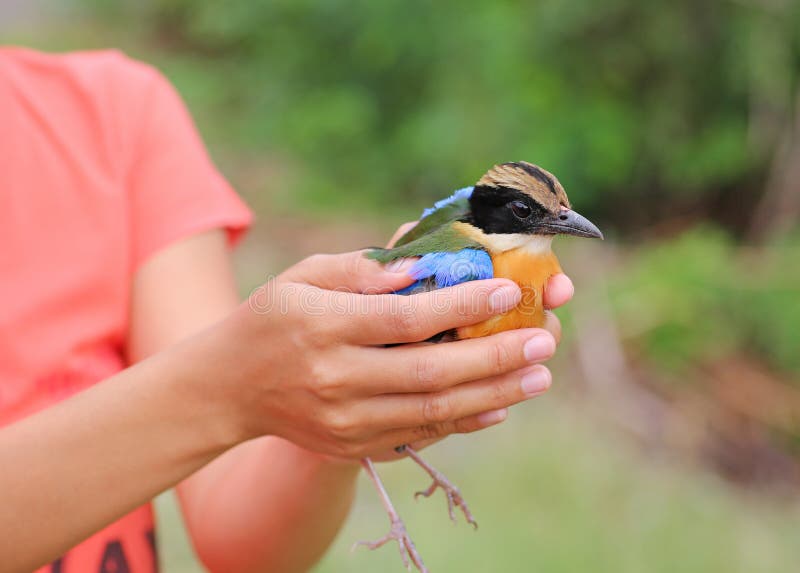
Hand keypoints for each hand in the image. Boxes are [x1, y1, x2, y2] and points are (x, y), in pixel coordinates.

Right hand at [203, 242, 569, 461]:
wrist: (229, 388)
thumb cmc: (272, 318)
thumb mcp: (303, 277)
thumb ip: (362, 269)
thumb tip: (424, 268)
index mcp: (323, 326)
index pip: (405, 318)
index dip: (462, 307)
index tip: (509, 293)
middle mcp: (336, 378)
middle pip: (430, 372)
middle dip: (495, 356)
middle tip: (544, 340)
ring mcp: (345, 420)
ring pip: (433, 409)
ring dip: (494, 393)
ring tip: (539, 376)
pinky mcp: (353, 445)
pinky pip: (420, 434)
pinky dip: (464, 420)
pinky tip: (500, 405)